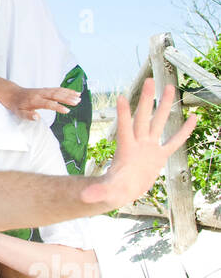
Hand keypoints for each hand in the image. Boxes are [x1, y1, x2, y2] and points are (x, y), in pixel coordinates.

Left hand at [11, 84, 80, 121]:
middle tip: (77, 102)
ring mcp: (43, 90)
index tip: (67, 110)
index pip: (48, 104)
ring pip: (58, 90)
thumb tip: (37, 117)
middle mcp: (40, 94)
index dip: (58, 107)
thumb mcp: (19, 113)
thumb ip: (28, 115)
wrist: (13, 94)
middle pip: (55, 95)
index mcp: (34, 100)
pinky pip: (57, 89)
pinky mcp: (46, 89)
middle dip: (67, 98)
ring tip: (79, 97)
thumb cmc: (17, 105)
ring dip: (69, 93)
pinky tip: (74, 92)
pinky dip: (66, 90)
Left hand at [81, 79, 195, 209]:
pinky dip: (184, 131)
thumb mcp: (106, 192)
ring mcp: (150, 147)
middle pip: (144, 117)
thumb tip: (84, 197)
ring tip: (169, 87)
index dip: (123, 115)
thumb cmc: (113, 190)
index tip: (121, 97)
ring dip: (164, 105)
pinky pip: (175, 141)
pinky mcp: (160, 155)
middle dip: (146, 100)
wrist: (123, 190)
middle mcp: (139, 143)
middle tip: (149, 80)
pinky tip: (193, 117)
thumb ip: (97, 192)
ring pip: (159, 122)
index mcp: (126, 149)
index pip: (125, 128)